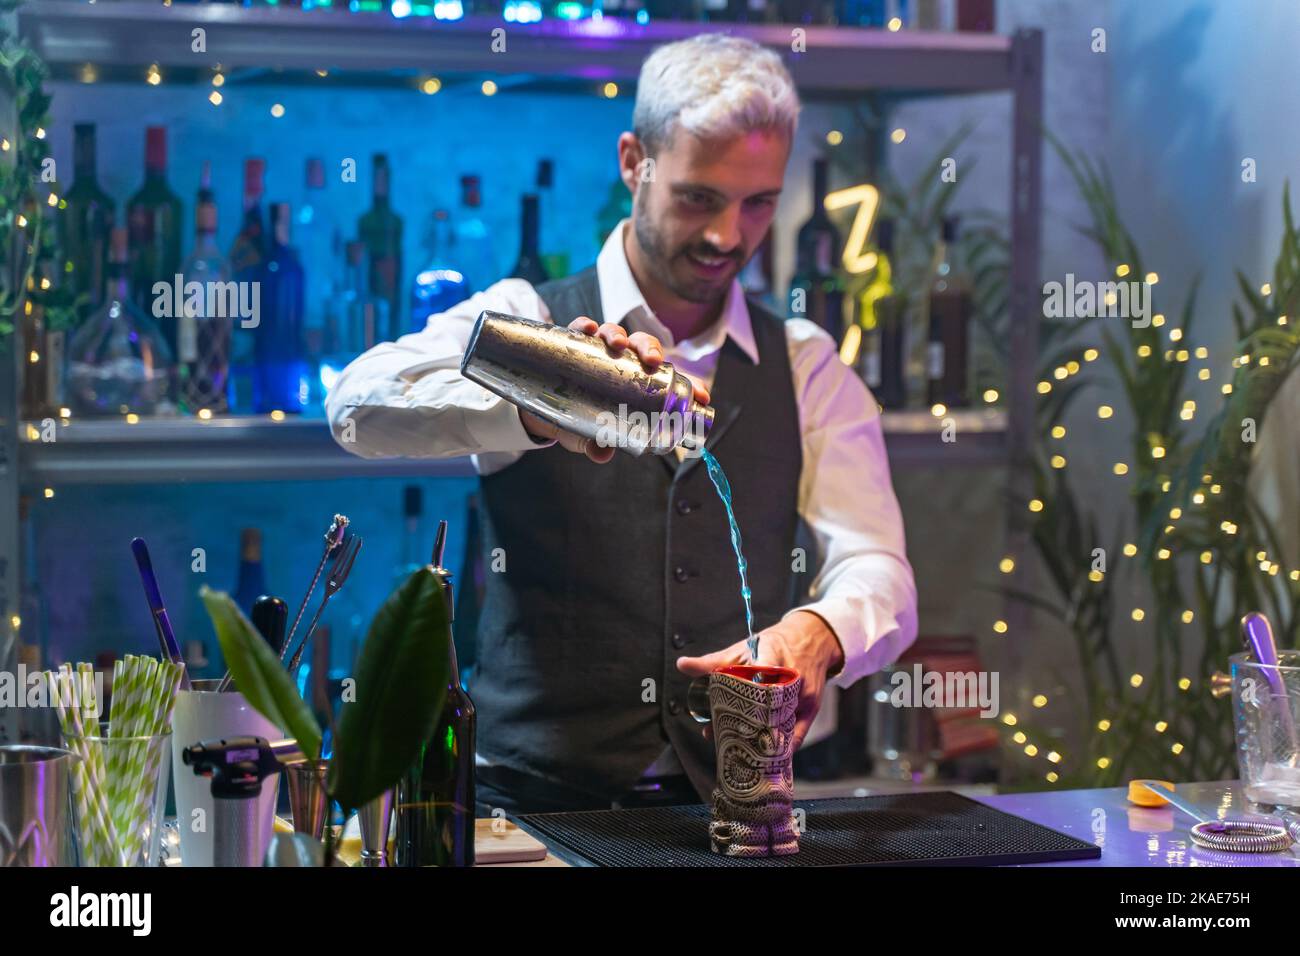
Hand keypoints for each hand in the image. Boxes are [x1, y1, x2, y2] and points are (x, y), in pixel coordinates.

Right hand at [518, 315, 709, 463]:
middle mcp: (622, 362)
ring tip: (617, 345)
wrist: (545, 412)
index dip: (688, 385)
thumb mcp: (589, 436)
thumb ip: (597, 444)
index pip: (669, 380)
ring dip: (619, 335)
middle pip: (644, 348)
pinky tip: (588, 329)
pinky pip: (582, 328)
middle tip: (652, 361)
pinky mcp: (574, 343)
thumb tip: (602, 454)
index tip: (701, 396)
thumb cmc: (580, 421)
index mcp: (638, 384)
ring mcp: (599, 350)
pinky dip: (586, 326)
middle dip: (651, 349)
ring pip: (616, 334)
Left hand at [675, 610, 845, 749]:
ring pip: (780, 722)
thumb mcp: (744, 648)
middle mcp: (791, 675)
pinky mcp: (812, 708)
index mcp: (773, 654)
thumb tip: (681, 664)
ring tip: (735, 748)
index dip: (743, 691)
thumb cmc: (774, 645)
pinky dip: (778, 747)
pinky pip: (796, 734)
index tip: (723, 708)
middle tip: (718, 733)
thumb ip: (714, 662)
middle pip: (766, 705)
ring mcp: (803, 694)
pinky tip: (762, 757)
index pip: (757, 672)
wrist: (813, 640)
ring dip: (759, 738)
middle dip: (742, 722)